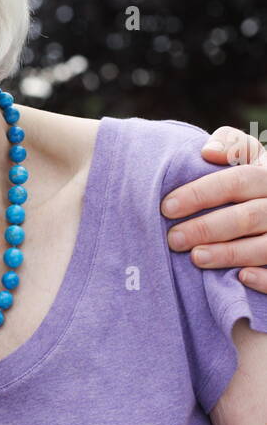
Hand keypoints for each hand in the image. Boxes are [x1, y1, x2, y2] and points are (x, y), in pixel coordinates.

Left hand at [161, 126, 266, 292]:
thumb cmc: (251, 186)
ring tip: (195, 258)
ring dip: (228, 253)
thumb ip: (232, 146)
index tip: (167, 207)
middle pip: (247, 216)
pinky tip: (240, 278)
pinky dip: (263, 278)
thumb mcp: (248, 159)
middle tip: (174, 239)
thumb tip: (208, 152)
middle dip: (207, 228)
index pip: (237, 180)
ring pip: (263, 247)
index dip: (201, 193)